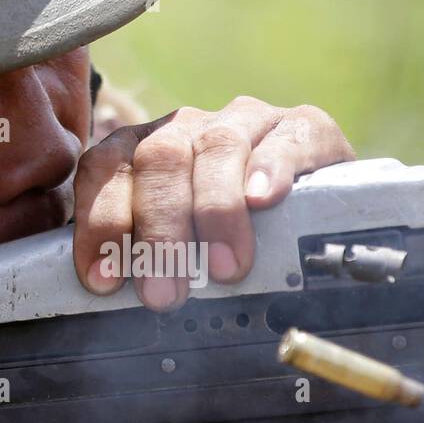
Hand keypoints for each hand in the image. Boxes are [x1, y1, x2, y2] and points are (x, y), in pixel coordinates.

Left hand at [72, 96, 353, 309]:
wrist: (321, 199)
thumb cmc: (237, 230)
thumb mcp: (184, 243)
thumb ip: (149, 256)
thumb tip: (117, 300)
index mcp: (147, 147)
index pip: (106, 167)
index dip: (102, 222)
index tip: (104, 280)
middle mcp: (190, 127)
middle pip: (160, 159)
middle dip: (158, 231)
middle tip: (164, 292)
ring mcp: (246, 122)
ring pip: (218, 147)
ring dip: (214, 211)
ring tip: (223, 270)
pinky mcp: (303, 127)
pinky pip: (284, 139)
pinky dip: (270, 170)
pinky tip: (263, 200)